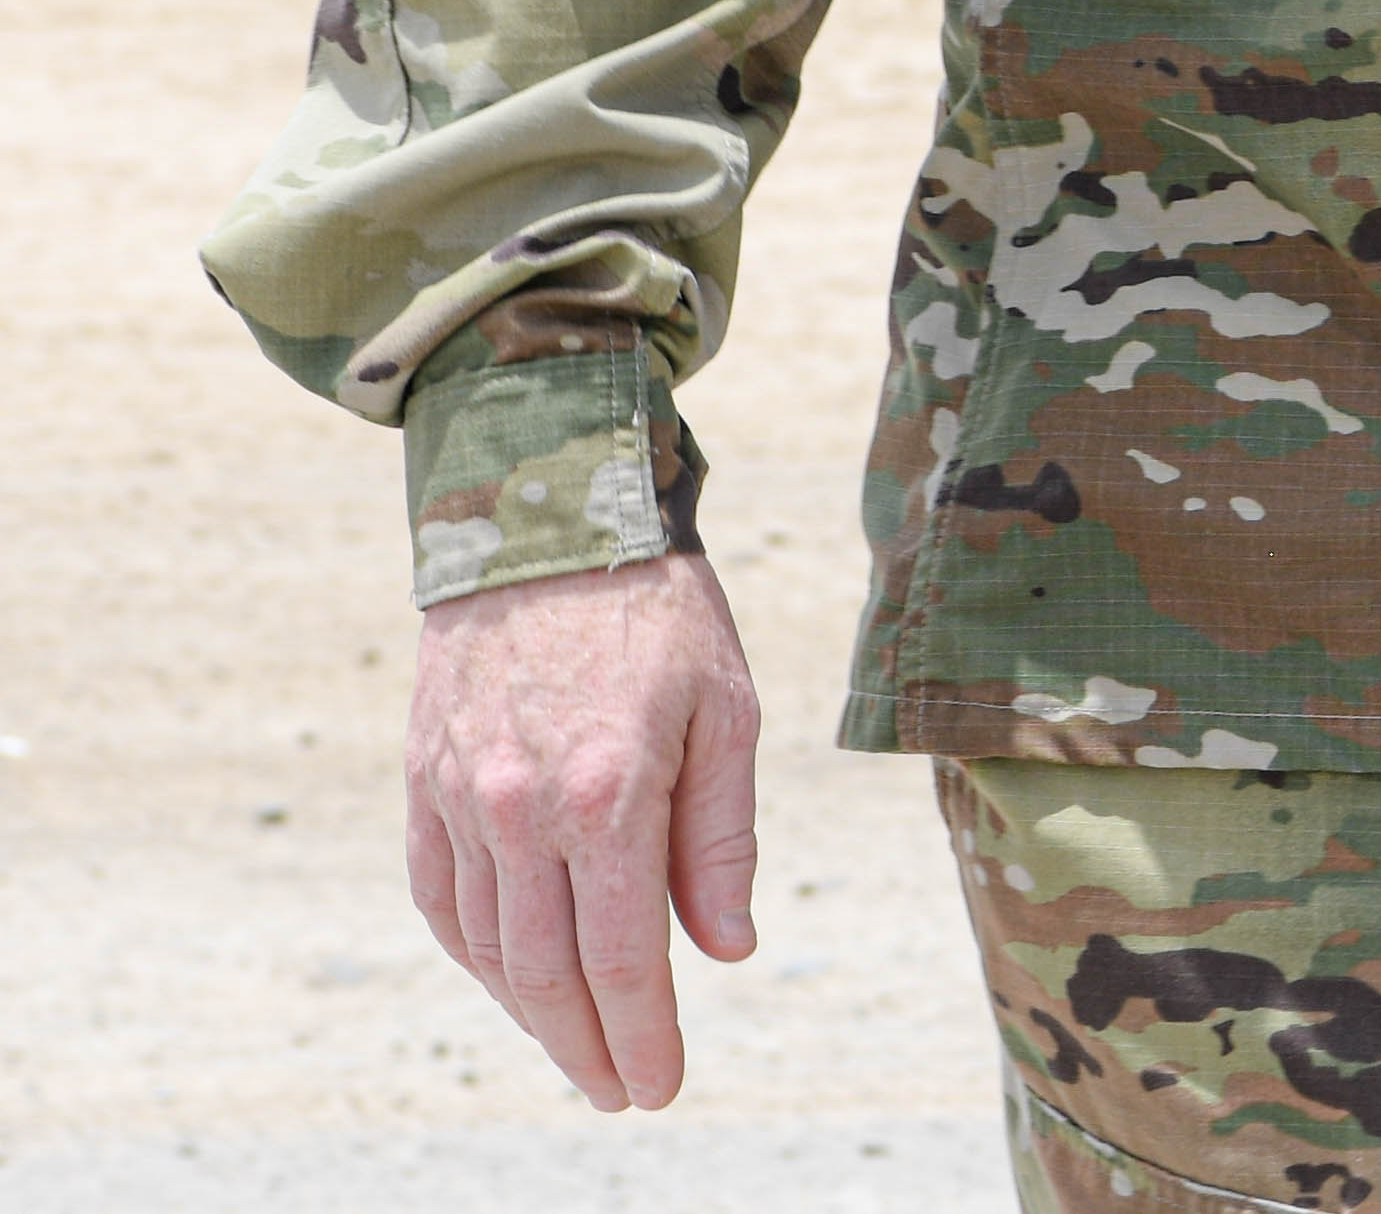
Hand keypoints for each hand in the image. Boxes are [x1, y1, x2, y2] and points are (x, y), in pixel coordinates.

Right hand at [404, 555, 762, 1106]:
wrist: (544, 518)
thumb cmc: (659, 611)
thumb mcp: (727, 709)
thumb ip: (721, 838)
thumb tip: (726, 951)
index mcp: (608, 794)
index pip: (622, 957)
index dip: (641, 1033)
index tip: (658, 1086)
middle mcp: (520, 809)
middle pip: (547, 972)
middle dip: (586, 1047)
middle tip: (621, 1092)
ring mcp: (460, 800)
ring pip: (488, 947)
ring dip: (530, 1013)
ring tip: (578, 1049)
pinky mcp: (422, 784)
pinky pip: (441, 899)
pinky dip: (477, 953)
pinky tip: (512, 978)